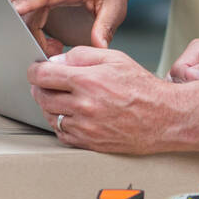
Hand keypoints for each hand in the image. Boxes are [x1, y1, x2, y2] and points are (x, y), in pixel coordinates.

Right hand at [6, 0, 129, 48]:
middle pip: (26, 16)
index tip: (16, 11)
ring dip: (30, 34)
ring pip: (16, 17)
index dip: (28, 3)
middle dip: (36, 39)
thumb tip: (100, 47)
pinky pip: (13, 12)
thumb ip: (106, 25)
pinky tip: (42, 32)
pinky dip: (23, 27)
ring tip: (54, 42)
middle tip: (58, 48)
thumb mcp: (115, 4)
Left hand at [27, 47, 182, 153]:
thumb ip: (82, 55)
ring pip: (49, 116)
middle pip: (41, 97)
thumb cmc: (142, 88)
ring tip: (63, 98)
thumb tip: (56, 61)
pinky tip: (72, 115)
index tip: (36, 70)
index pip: (42, 75)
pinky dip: (61, 124)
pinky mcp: (89, 142)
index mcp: (87, 81)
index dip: (35, 70)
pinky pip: (61, 134)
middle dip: (40, 87)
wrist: (163, 117)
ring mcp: (84, 127)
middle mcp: (82, 105)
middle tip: (48, 83)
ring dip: (50, 106)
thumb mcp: (115, 58)